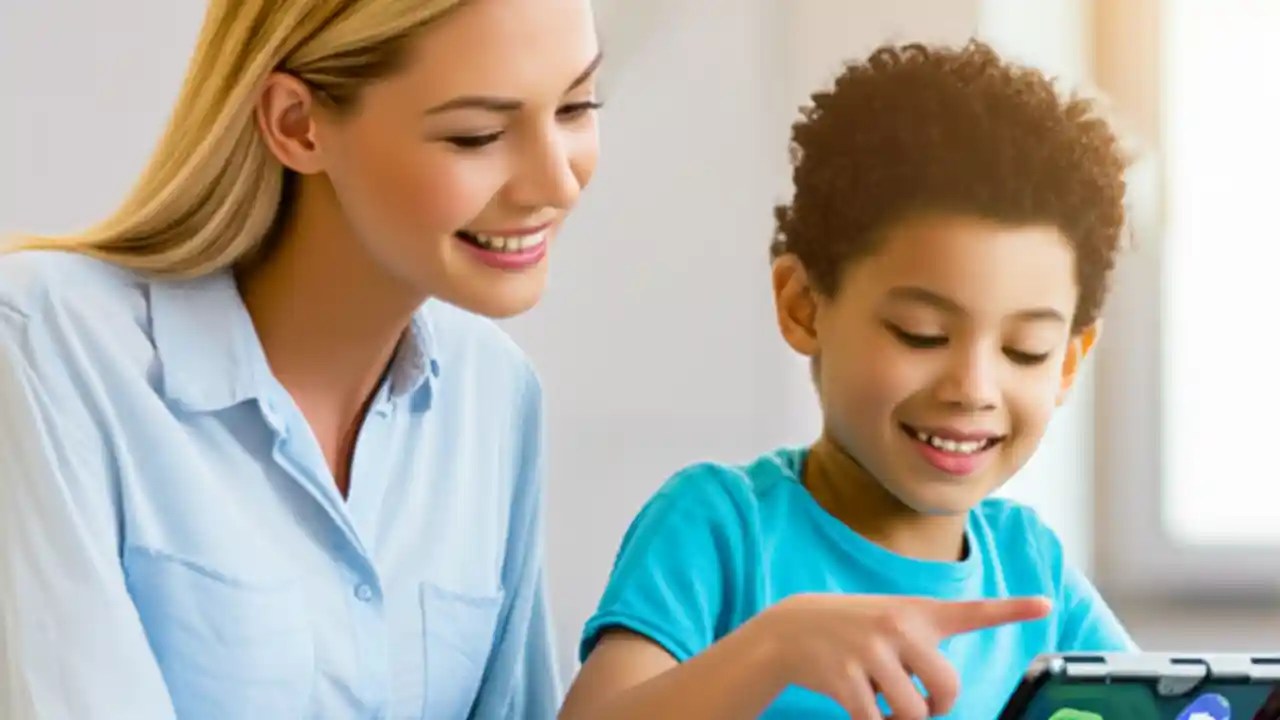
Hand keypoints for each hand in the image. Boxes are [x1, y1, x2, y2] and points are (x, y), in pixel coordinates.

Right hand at [747, 593, 1050, 719]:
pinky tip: (865, 709)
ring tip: (888, 703)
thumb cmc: (854, 630)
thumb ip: (924, 643)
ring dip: (904, 719)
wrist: (790, 629)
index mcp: (917, 612)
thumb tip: (942, 699)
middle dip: (938, 706)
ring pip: (913, 713)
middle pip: (947, 688)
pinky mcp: (845, 678)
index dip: (1012, 609)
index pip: (972, 610)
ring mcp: (870, 652)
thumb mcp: (891, 620)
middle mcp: (898, 627)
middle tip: (923, 703)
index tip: (1046, 604)